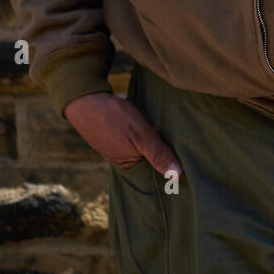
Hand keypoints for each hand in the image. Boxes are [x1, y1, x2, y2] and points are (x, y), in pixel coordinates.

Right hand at [64, 91, 182, 179]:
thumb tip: (177, 176)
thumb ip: (158, 153)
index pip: (155, 172)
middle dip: (165, 155)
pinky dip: (144, 135)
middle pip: (150, 160)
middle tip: (187, 148)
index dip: (171, 167)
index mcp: (128, 164)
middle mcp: (122, 159)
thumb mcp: (140, 134)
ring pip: (143, 148)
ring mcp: (117, 146)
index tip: (190, 164)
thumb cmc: (113, 116)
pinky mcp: (115, 134)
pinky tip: (154, 128)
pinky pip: (134, 139)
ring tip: (175, 139)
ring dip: (155, 143)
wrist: (84, 97)